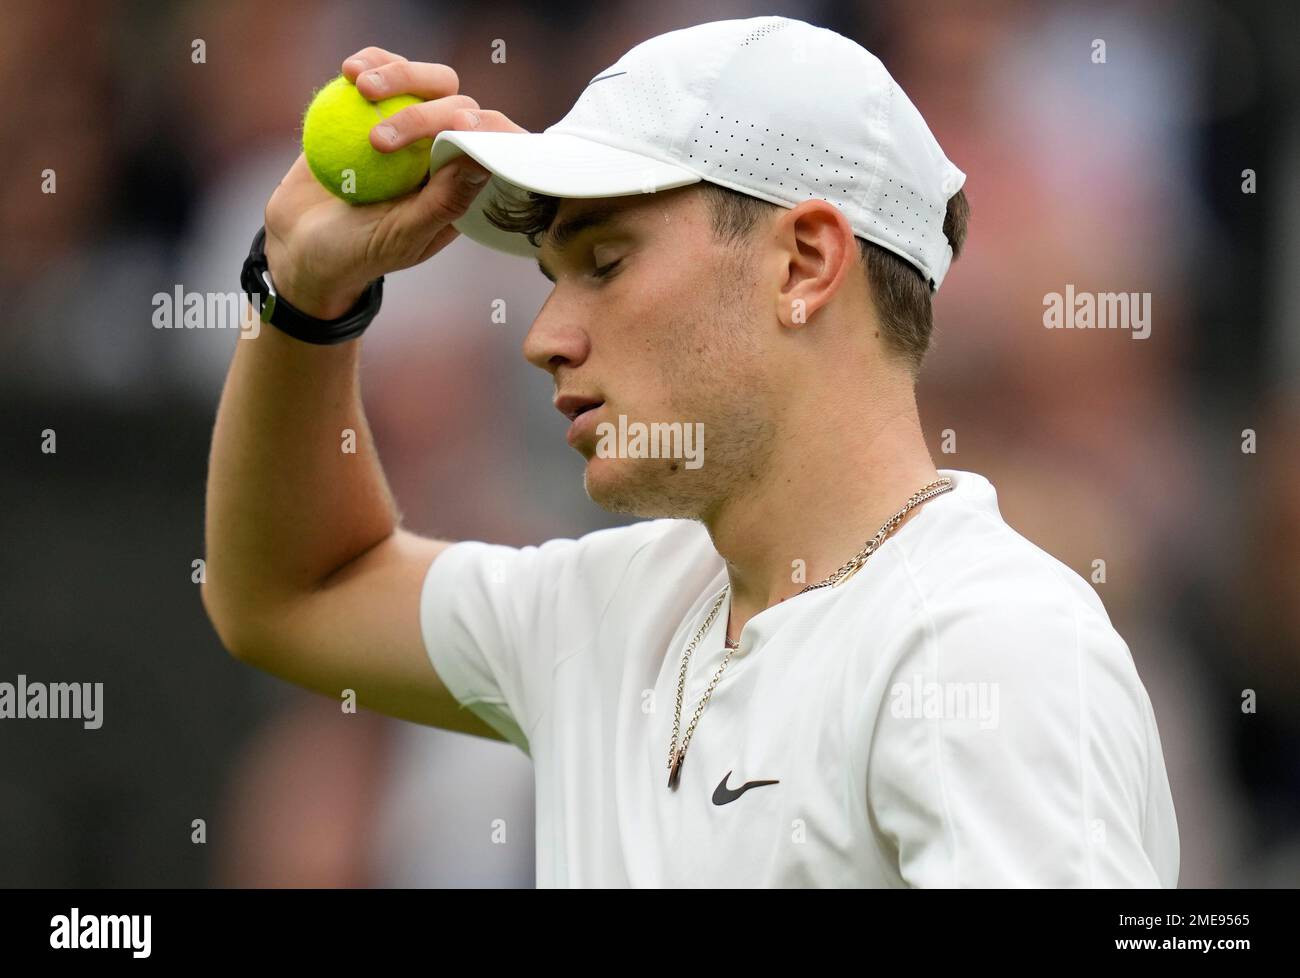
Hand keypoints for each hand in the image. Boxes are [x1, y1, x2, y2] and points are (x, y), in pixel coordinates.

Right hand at [263, 46, 526, 318]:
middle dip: (424, 112)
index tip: (458, 126)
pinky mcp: (377, 105)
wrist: (302, 243)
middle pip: (456, 104)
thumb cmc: (357, 250)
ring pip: (425, 80)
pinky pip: (384, 70)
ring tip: (359, 85)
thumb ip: (444, 202)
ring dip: (398, 73)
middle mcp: (442, 150)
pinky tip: (348, 70)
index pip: (486, 144)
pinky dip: (370, 62)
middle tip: (377, 140)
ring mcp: (411, 124)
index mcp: (460, 184)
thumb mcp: (400, 235)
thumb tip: (482, 160)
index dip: (484, 128)